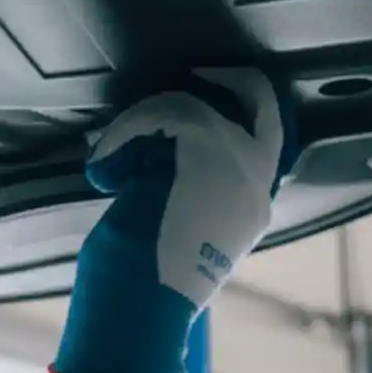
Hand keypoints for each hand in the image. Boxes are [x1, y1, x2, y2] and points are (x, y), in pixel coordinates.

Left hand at [51, 68, 294, 372]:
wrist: (144, 299)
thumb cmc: (148, 284)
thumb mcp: (184, 238)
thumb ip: (192, 200)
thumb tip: (156, 166)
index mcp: (252, 208)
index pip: (268, 140)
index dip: (242, 108)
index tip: (208, 96)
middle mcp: (255, 180)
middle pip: (262, 100)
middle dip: (230, 80)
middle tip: (195, 73)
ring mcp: (236, 159)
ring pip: (196, 103)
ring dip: (147, 119)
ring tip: (115, 153)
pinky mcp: (205, 141)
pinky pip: (161, 112)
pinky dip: (123, 133)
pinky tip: (103, 168)